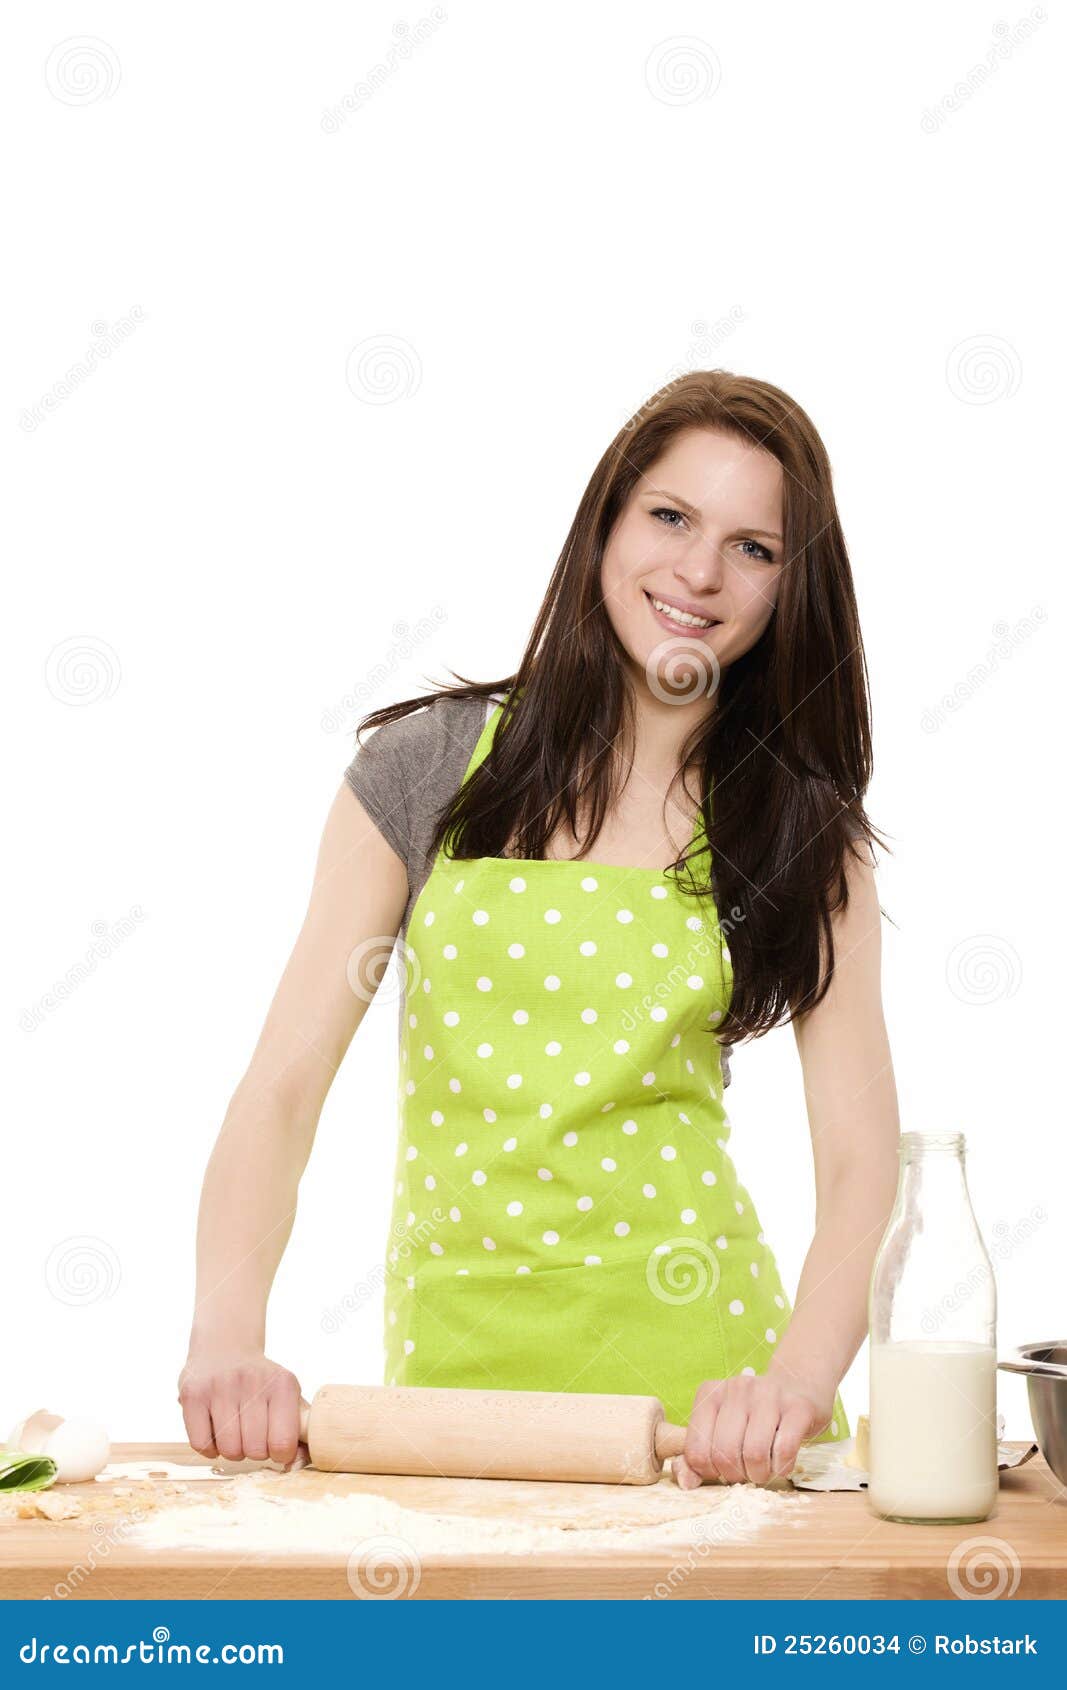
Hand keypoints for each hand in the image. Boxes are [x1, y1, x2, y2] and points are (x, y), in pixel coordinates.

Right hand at [178, 1346, 305, 1467]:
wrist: (225, 1347)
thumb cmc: (262, 1383)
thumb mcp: (288, 1396)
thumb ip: (301, 1430)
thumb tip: (295, 1465)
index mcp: (283, 1384)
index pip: (283, 1443)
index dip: (279, 1454)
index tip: (275, 1445)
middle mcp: (253, 1381)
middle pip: (255, 1450)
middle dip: (255, 1452)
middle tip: (253, 1436)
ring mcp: (220, 1386)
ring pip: (228, 1449)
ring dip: (232, 1451)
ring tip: (235, 1432)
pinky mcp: (193, 1394)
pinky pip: (201, 1444)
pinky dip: (210, 1449)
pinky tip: (216, 1433)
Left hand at [673, 1372, 833, 1487]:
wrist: (798, 1386)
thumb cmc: (753, 1416)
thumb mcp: (720, 1429)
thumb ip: (697, 1456)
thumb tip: (685, 1484)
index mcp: (710, 1393)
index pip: (697, 1449)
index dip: (708, 1471)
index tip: (721, 1470)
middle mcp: (737, 1388)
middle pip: (725, 1452)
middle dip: (735, 1475)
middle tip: (745, 1473)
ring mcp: (769, 1394)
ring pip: (754, 1453)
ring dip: (759, 1474)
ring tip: (763, 1469)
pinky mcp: (798, 1407)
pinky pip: (784, 1450)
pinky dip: (781, 1468)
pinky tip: (781, 1463)